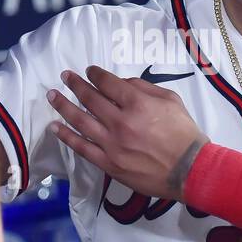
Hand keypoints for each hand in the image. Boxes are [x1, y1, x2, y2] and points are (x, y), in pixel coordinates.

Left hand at [47, 65, 209, 201]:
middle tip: (65, 76)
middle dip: (75, 84)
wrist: (189, 170)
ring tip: (52, 96)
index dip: (95, 74)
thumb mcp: (171, 100)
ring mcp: (112, 144)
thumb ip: (144, 88)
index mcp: (137, 104)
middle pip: (90, 98)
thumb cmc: (183, 133)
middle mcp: (121, 122)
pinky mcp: (108, 163)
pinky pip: (81, 148)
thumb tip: (121, 83)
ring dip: (63, 106)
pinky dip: (66, 136)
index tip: (89, 71)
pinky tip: (54, 127)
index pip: (108, 83)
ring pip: (80, 121)